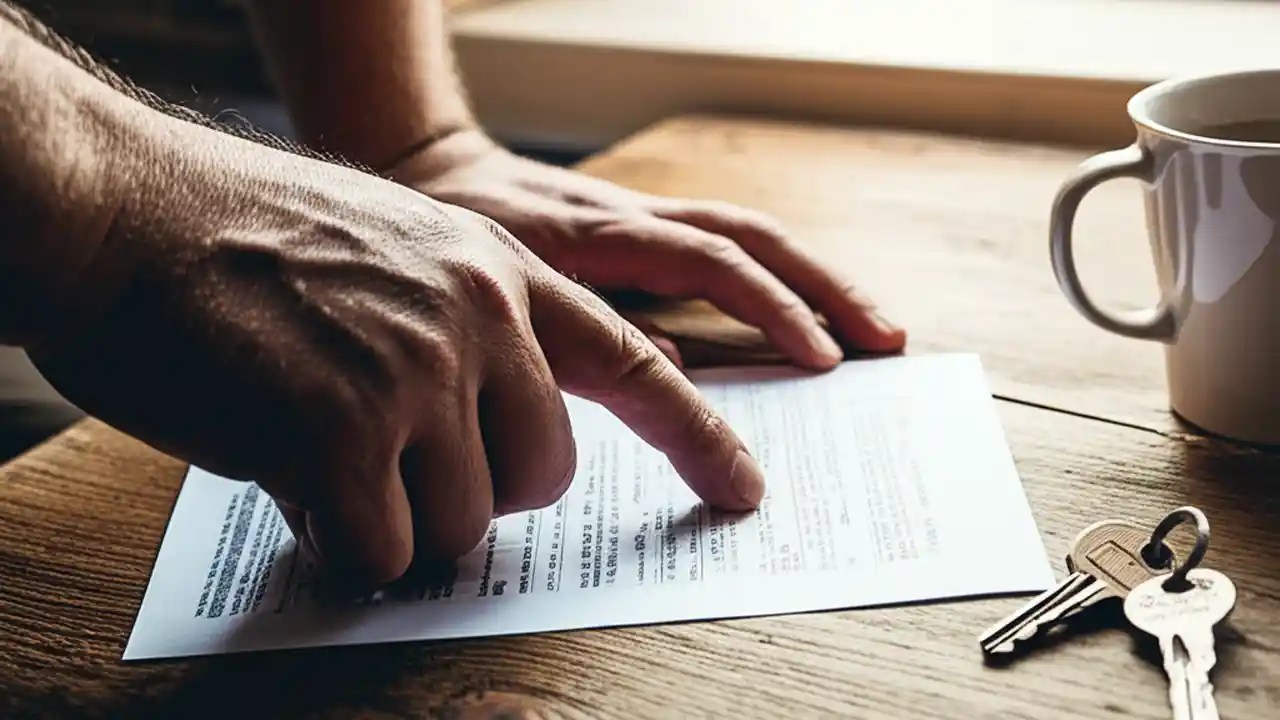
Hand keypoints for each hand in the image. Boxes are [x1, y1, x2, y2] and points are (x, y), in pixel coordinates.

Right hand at [27, 110, 764, 588]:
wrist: (123, 210)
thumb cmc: (247, 246)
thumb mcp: (398, 263)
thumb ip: (467, 345)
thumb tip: (492, 453)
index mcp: (504, 272)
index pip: (636, 363)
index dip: (699, 434)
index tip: (746, 490)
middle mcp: (481, 316)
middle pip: (544, 477)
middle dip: (480, 496)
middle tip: (400, 469)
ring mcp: (420, 370)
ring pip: (462, 524)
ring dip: (394, 516)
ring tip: (318, 449)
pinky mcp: (347, 428)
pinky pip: (380, 549)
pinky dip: (337, 541)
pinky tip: (287, 478)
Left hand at [389, 130, 906, 370]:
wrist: (432, 168)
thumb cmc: (458, 235)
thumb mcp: (501, 284)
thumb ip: (577, 321)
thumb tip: (677, 361)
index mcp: (608, 231)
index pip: (711, 263)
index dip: (769, 309)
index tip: (818, 360)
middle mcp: (640, 217)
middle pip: (755, 240)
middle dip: (827, 288)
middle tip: (888, 342)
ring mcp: (646, 219)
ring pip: (749, 238)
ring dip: (815, 281)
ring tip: (873, 330)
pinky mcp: (642, 230)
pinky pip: (722, 248)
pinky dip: (773, 280)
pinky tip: (803, 321)